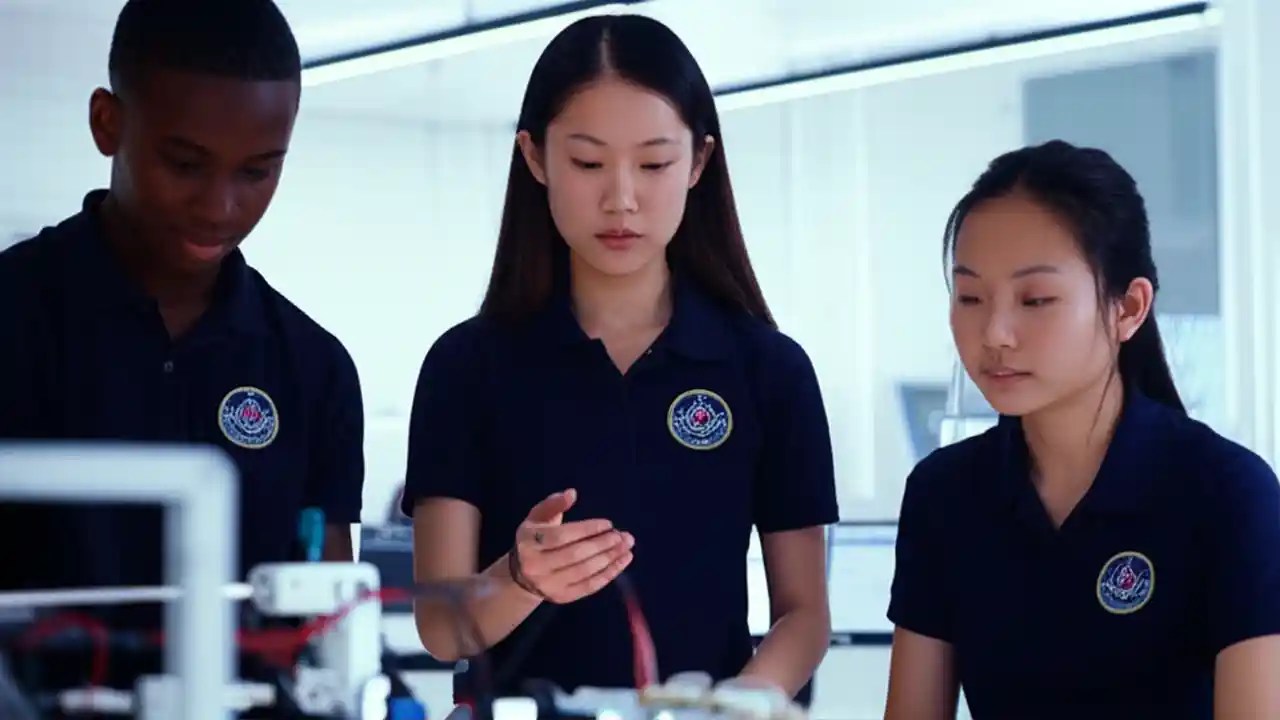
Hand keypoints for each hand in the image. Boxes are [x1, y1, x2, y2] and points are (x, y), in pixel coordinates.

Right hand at [509, 489, 633, 603]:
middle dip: (603, 545)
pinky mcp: (561, 597)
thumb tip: (572, 493)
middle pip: (575, 555)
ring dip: (610, 559)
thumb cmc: (535, 539)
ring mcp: (548, 585)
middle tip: (624, 536)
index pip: (562, 536)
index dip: (587, 529)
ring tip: (627, 547)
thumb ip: (554, 504)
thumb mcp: (537, 518)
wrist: (523, 576)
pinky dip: (608, 574)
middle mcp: (535, 566)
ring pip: (584, 571)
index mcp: (529, 543)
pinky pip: (589, 586)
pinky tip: (622, 562)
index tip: (608, 524)